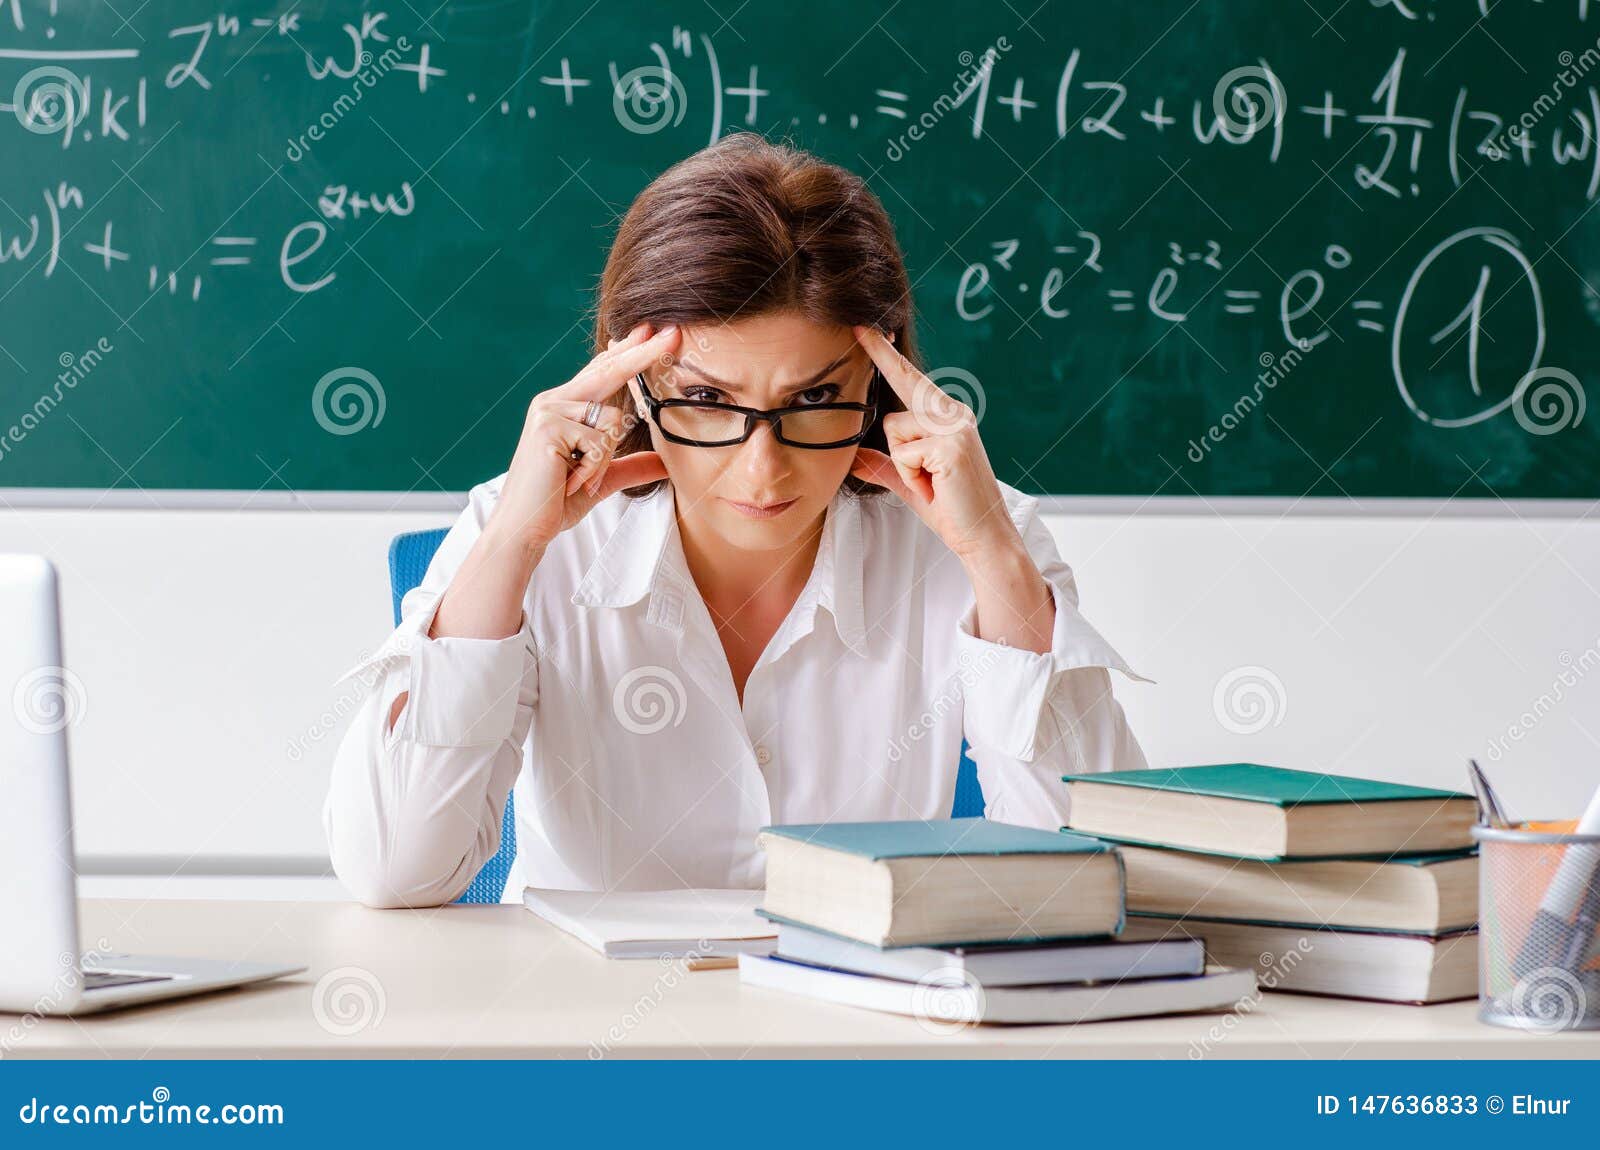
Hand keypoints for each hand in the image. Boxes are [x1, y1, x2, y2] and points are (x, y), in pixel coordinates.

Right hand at [487, 322, 677, 550]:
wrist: (523, 528)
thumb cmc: (556, 502)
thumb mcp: (601, 480)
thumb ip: (630, 466)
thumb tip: (665, 463)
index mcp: (564, 406)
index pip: (601, 371)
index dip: (627, 351)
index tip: (649, 331)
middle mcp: (554, 401)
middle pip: (610, 371)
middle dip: (644, 353)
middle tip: (674, 334)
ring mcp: (549, 411)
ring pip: (612, 420)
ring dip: (605, 459)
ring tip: (578, 479)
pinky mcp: (549, 427)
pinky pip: (599, 441)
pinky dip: (594, 468)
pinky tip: (571, 481)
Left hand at [847, 326, 1020, 561]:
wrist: (983, 536)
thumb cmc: (951, 509)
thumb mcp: (910, 482)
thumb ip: (884, 465)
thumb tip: (853, 457)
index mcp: (946, 416)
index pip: (908, 380)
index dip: (884, 354)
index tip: (863, 327)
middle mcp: (954, 413)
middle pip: (893, 414)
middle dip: (898, 443)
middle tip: (901, 417)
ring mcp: (955, 426)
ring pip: (895, 433)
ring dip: (905, 467)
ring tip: (933, 484)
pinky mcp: (951, 444)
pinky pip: (904, 453)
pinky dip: (913, 477)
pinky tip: (937, 488)